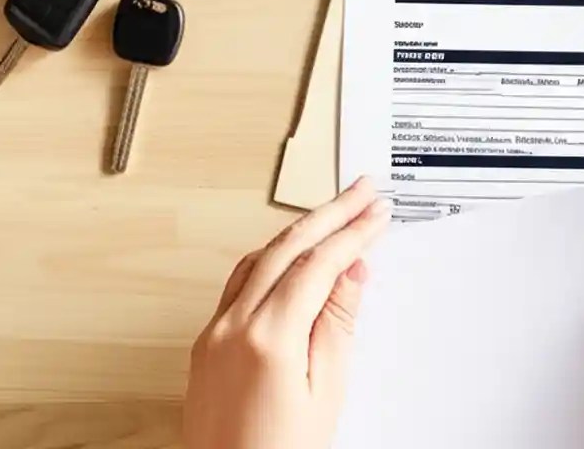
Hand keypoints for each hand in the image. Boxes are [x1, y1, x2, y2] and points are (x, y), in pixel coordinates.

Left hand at [183, 178, 388, 448]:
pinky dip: (273, 260)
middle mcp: (232, 327)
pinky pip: (240, 283)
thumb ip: (336, 325)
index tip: (376, 213)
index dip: (352, 233)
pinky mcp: (207, 346)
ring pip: (258, 259)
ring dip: (299, 232)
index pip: (318, 264)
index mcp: (267, 337)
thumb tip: (350, 274)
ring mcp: (214, 334)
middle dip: (329, 214)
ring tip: (333, 216)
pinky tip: (293, 258)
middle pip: (287, 248)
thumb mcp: (326, 391)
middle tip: (362, 192)